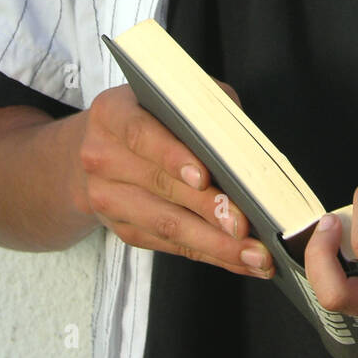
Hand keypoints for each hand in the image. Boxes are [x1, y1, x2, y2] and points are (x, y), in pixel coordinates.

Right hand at [76, 83, 273, 276]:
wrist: (105, 149)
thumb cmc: (157, 116)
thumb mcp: (179, 98)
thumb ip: (208, 112)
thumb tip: (244, 152)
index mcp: (113, 114)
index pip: (141, 134)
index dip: (172, 156)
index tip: (203, 178)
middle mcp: (102, 156)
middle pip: (160, 185)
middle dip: (207, 208)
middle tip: (244, 224)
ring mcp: (107, 198)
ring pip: (166, 224)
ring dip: (215, 243)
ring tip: (254, 255)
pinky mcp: (122, 229)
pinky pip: (170, 245)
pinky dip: (210, 254)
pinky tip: (240, 259)